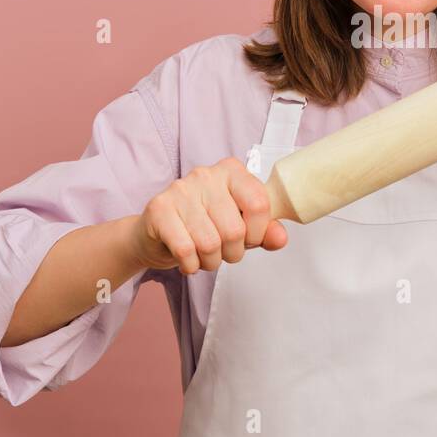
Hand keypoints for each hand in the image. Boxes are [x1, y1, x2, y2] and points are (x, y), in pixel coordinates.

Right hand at [132, 157, 288, 273]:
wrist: (156, 232)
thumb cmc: (203, 225)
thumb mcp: (240, 225)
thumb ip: (264, 230)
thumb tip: (280, 238)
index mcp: (232, 171)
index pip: (260, 203)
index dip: (258, 232)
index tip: (249, 239)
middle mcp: (206, 175)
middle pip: (234, 230)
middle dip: (233, 253)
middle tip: (223, 251)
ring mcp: (180, 190)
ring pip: (210, 243)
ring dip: (211, 261)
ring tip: (204, 255)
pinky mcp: (159, 210)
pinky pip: (186, 250)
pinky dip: (191, 265)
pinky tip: (188, 259)